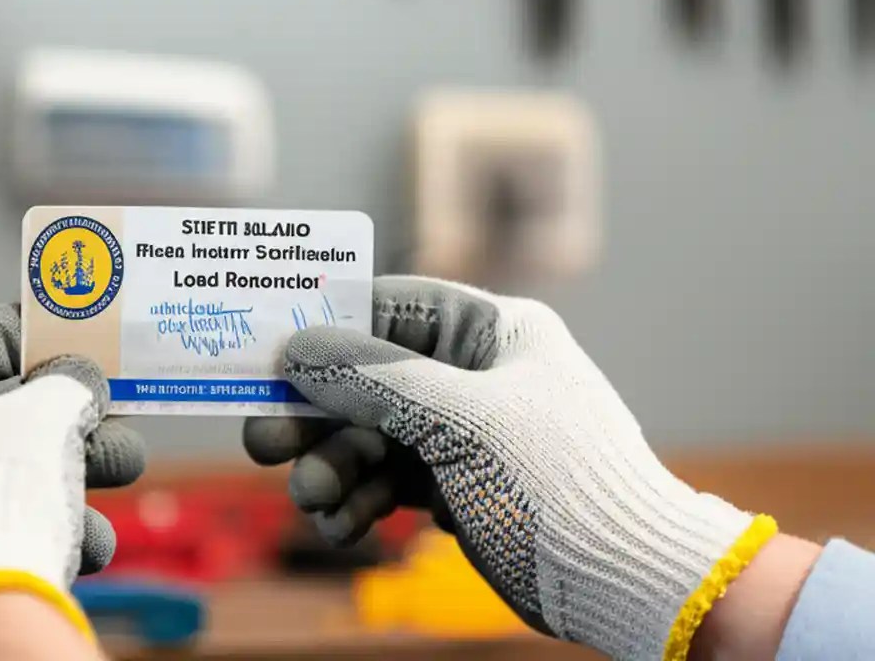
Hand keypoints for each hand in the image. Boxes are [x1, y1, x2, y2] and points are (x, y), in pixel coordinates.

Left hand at [0, 304, 144, 659]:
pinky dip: (36, 535)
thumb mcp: (43, 420)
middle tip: (110, 410)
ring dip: (66, 479)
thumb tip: (79, 379)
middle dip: (60, 419)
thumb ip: (66, 383)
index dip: (9, 332)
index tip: (55, 328)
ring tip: (125, 473)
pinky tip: (90, 547)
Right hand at [245, 276, 776, 660]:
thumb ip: (376, 380)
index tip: (268, 353)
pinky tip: (343, 527)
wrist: (626, 581)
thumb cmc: (556, 481)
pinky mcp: (455, 488)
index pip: (390, 307)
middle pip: (368, 380)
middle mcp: (473, 376)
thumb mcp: (462, 420)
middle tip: (262, 441)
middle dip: (316, 416)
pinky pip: (387, 483)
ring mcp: (463, 434)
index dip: (325, 327)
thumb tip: (299, 346)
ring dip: (332, 469)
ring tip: (312, 503)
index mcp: (491, 332)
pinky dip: (360, 503)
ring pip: (370, 438)